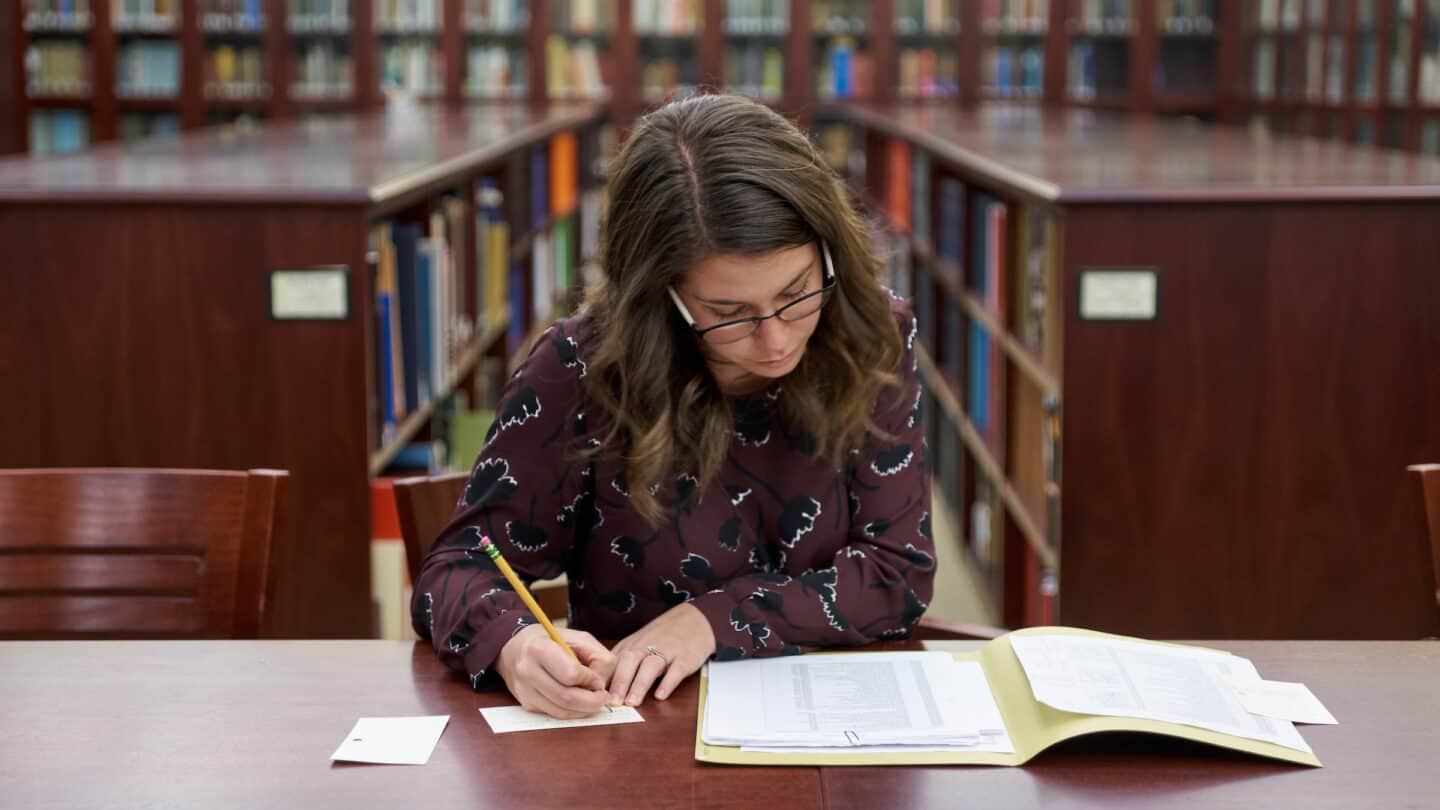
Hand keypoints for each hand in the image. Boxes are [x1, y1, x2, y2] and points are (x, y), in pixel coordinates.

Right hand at [496, 625, 617, 718]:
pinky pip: (554, 714)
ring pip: (561, 711)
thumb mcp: (578, 637)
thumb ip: (597, 657)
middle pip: (566, 697)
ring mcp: (524, 690)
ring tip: (593, 700)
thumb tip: (600, 685)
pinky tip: (579, 703)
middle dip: (591, 701)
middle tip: (602, 697)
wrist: (515, 648)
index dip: (589, 679)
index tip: (597, 678)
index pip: (570, 673)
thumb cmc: (551, 640)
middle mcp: (528, 671)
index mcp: (539, 649)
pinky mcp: (526, 703)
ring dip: (583, 710)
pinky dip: (572, 712)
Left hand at [607, 602, 715, 706]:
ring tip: (632, 702)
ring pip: (650, 666)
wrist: (695, 620)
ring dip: (640, 684)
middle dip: (619, 681)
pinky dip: (668, 683)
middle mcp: (647, 646)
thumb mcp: (639, 643)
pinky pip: (676, 670)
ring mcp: (667, 651)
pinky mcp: (685, 658)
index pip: (614, 661)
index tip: (595, 693)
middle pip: (629, 661)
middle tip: (612, 701)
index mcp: (633, 645)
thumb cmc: (663, 635)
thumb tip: (602, 684)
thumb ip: (622, 660)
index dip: (604, 677)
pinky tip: (660, 695)